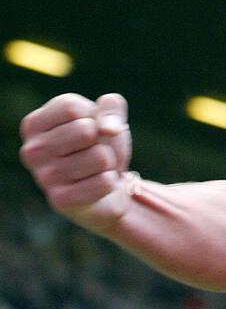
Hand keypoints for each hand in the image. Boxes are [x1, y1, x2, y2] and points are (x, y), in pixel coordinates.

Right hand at [19, 92, 132, 232]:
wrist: (105, 186)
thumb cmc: (100, 144)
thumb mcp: (106, 116)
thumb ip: (111, 106)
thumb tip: (109, 129)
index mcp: (34, 124)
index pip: (71, 108)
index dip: (92, 115)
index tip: (88, 128)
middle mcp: (32, 151)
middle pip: (85, 131)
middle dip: (102, 139)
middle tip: (94, 151)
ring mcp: (44, 178)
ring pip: (100, 157)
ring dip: (109, 161)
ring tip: (95, 168)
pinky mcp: (60, 201)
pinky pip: (104, 182)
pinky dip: (110, 181)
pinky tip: (96, 184)